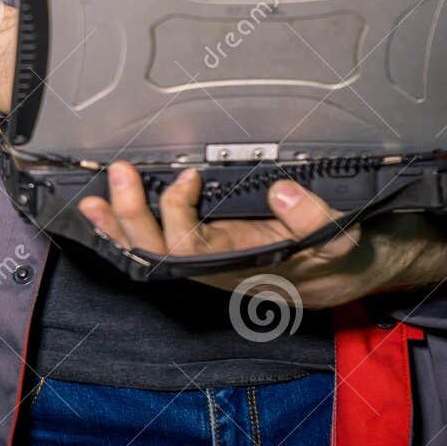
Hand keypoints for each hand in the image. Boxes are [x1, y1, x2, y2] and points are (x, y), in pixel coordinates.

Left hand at [78, 161, 446, 307]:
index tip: (187, 177)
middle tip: (118, 174)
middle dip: (133, 218)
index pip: (192, 253)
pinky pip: (161, 240)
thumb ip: (316, 221)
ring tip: (92, 198)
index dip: (177, 217)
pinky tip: (106, 209)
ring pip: (152, 252)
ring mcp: (209, 259)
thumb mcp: (344, 240)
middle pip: (160, 254)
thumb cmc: (346, 256)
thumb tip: (284, 192)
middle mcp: (217, 270)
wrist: (355, 270)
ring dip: (120, 226)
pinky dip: (131, 226)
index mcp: (242, 271)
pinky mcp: (209, 243)